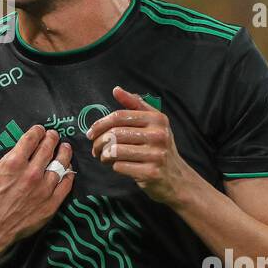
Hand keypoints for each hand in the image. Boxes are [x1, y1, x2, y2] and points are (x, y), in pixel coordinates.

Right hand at [0, 119, 74, 253]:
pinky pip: (66, 185)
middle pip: (49, 147)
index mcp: (14, 162)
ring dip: (64, 153)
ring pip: (61, 164)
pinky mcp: (51, 204)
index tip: (39, 130)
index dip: (37, 130)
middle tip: (53, 135)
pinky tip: (68, 170)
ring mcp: (44, 189)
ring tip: (65, 148)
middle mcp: (32, 173)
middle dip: (52, 138)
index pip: (32, 137)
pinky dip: (69, 175)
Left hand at [87, 86, 197, 207]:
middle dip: (99, 142)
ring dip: (104, 155)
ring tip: (104, 157)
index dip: (100, 124)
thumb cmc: (160, 148)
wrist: (177, 178)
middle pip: (115, 134)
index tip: (90, 132)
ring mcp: (156, 154)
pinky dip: (113, 166)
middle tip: (95, 149)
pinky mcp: (151, 172)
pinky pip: (120, 166)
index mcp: (157, 119)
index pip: (119, 116)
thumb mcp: (153, 123)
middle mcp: (158, 135)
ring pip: (115, 150)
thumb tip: (116, 90)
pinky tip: (117, 166)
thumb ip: (135, 105)